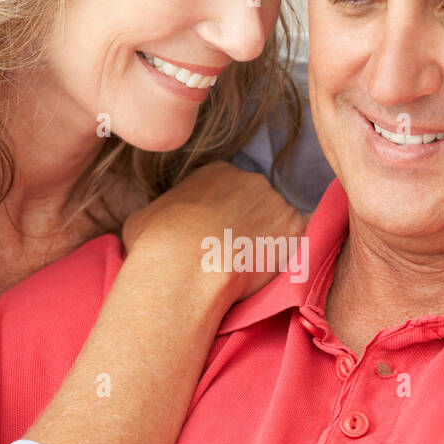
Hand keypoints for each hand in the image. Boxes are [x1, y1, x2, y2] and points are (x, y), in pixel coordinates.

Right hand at [122, 162, 308, 300]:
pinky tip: (272, 271)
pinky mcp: (294, 229)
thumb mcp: (143, 215)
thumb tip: (157, 222)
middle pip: (257, 202)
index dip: (224, 216)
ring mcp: (275, 203)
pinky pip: (300, 241)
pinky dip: (290, 255)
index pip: (228, 189)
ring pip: (278, 223)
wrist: (182, 268)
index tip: (217, 238)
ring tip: (249, 270)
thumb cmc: (155, 244)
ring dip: (268, 242)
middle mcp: (250, 179)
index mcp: (216, 172)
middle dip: (249, 225)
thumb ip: (162, 211)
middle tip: (235, 255)